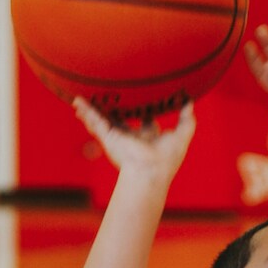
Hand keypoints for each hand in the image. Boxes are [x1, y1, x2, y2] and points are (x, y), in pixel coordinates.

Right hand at [73, 98, 195, 184]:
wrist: (151, 171)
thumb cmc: (167, 158)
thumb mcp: (182, 135)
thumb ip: (187, 119)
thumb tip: (190, 102)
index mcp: (148, 138)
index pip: (146, 122)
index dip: (145, 110)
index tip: (143, 97)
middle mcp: (131, 138)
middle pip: (120, 120)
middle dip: (114, 111)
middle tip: (109, 97)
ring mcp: (118, 138)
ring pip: (103, 120)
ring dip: (92, 110)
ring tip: (83, 99)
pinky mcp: (108, 137)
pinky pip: (95, 121)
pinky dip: (86, 112)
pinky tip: (77, 102)